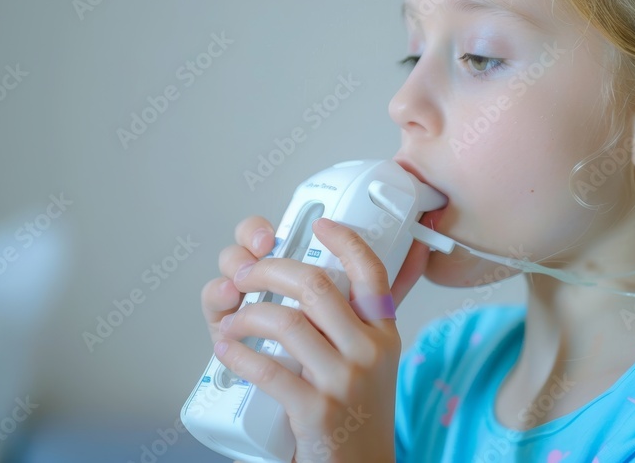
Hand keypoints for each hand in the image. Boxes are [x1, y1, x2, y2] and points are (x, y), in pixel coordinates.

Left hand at [204, 216, 402, 462]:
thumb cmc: (358, 409)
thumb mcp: (376, 355)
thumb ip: (373, 310)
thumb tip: (406, 252)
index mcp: (383, 331)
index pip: (371, 272)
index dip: (345, 240)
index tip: (319, 224)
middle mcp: (368, 351)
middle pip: (315, 286)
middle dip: (268, 270)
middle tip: (246, 273)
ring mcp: (343, 380)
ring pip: (286, 322)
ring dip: (246, 314)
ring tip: (232, 320)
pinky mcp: (316, 410)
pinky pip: (267, 369)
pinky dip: (237, 354)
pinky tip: (227, 351)